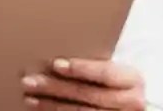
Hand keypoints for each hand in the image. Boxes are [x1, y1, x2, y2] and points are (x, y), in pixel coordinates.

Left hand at [21, 58, 145, 109]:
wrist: (129, 103)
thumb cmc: (115, 79)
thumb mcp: (114, 69)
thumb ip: (94, 63)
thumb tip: (54, 57)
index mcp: (133, 80)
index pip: (105, 73)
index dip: (81, 68)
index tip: (56, 63)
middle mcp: (131, 102)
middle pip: (89, 95)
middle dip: (57, 88)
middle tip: (31, 81)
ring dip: (51, 105)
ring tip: (29, 97)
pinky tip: (41, 110)